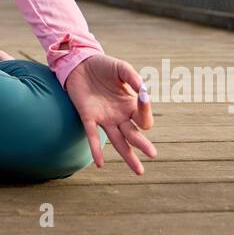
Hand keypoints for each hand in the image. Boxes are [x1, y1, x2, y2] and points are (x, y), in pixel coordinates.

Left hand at [62, 54, 155, 174]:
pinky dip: (96, 149)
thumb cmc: (103, 66)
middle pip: (134, 134)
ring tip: (139, 171)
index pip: (143, 117)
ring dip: (127, 155)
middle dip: (143, 144)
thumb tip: (144, 90)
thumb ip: (133, 78)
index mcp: (130, 105)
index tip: (144, 97)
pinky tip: (100, 164)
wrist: (80, 63)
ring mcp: (104, 118)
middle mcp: (119, 116)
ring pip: (118, 141)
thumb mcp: (121, 68)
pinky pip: (92, 136)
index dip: (145, 110)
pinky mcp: (88, 117)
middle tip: (153, 154)